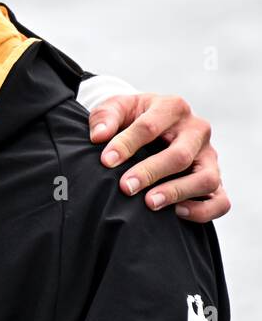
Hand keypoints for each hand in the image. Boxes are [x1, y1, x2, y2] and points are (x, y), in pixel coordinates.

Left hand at [89, 93, 228, 222]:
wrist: (150, 126)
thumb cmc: (131, 118)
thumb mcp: (115, 108)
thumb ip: (104, 117)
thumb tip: (98, 136)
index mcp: (172, 107)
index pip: (150, 126)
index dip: (127, 144)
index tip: (106, 161)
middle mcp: (196, 130)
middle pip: (180, 155)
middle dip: (151, 172)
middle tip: (126, 187)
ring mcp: (209, 156)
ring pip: (206, 178)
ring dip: (177, 192)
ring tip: (150, 203)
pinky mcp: (216, 180)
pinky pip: (221, 201)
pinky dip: (203, 210)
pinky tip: (176, 213)